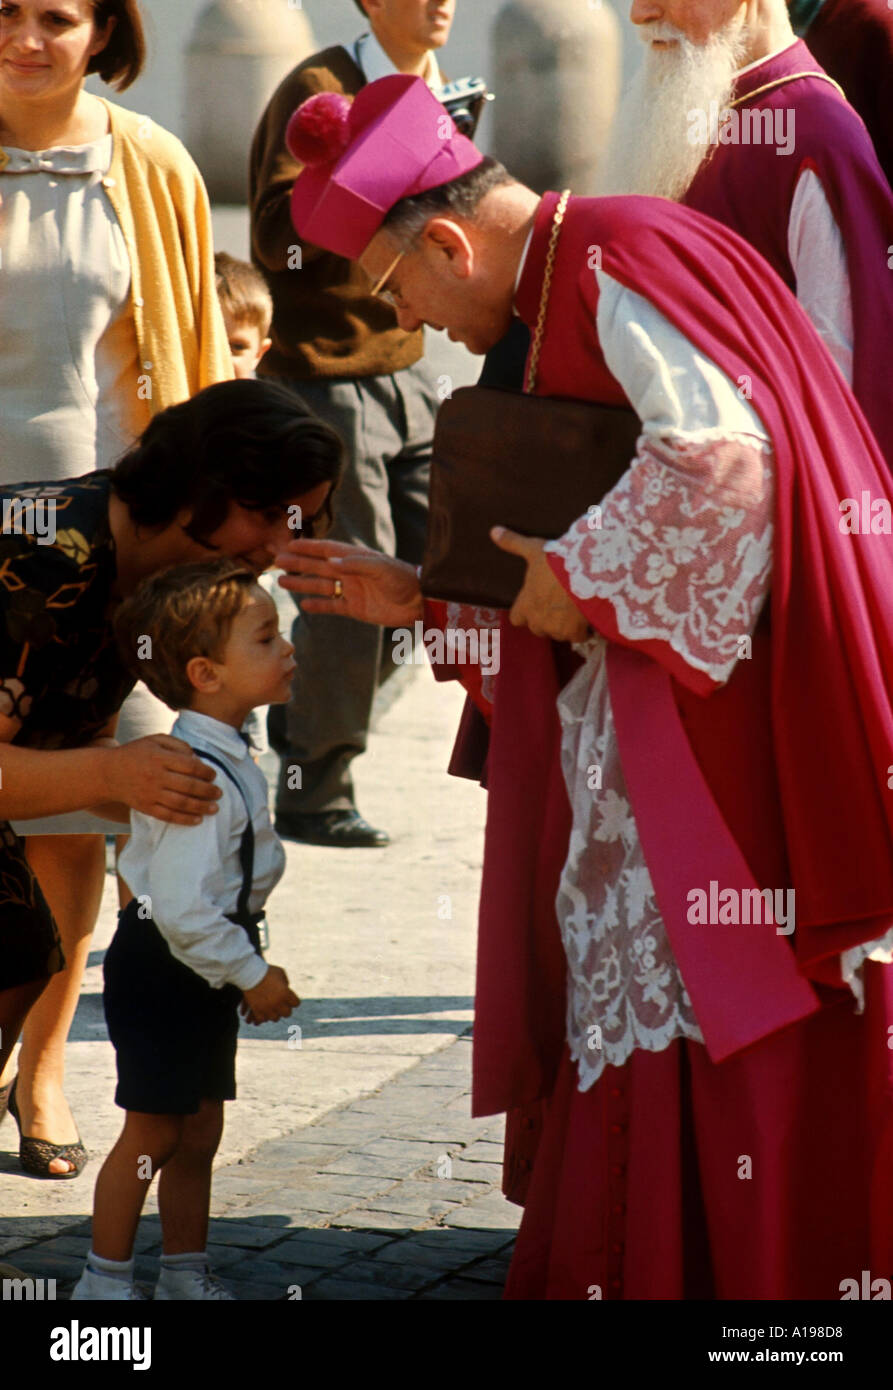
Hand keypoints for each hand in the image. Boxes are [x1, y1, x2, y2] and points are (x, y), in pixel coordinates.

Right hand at [108, 735, 222, 825]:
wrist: (108, 773)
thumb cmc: (137, 754)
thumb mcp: (155, 740)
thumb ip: (178, 745)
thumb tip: (197, 759)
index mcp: (159, 758)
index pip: (189, 766)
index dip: (205, 772)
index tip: (213, 775)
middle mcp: (155, 776)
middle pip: (188, 786)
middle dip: (208, 791)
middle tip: (219, 793)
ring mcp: (150, 794)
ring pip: (181, 803)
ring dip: (201, 807)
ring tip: (214, 808)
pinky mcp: (146, 807)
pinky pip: (168, 816)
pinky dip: (184, 819)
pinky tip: (198, 820)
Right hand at [241, 964, 300, 1024]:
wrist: (249, 973)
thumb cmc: (266, 971)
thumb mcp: (280, 973)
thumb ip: (285, 983)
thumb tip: (286, 989)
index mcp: (286, 993)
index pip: (296, 1003)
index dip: (293, 1000)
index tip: (289, 998)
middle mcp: (278, 1003)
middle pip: (287, 1013)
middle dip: (284, 1008)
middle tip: (280, 1004)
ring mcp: (267, 1008)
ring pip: (275, 1018)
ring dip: (274, 1013)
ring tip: (271, 1008)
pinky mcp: (257, 1011)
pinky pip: (262, 1019)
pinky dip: (262, 1016)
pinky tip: (262, 1011)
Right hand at [274, 538, 422, 626]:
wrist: (420, 603)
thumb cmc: (403, 580)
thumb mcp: (382, 568)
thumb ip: (357, 564)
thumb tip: (331, 560)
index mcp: (356, 558)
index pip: (327, 550)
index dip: (308, 547)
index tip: (289, 544)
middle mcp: (350, 572)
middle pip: (318, 567)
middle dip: (298, 564)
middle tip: (276, 561)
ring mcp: (352, 590)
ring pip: (321, 586)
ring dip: (302, 584)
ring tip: (282, 581)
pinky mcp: (355, 608)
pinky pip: (332, 606)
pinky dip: (319, 605)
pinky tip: (304, 605)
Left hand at [491, 527, 589, 642]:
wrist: (585, 574)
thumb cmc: (555, 562)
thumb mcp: (533, 550)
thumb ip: (513, 543)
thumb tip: (493, 531)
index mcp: (525, 605)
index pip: (516, 619)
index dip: (525, 612)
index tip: (536, 603)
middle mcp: (538, 622)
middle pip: (538, 628)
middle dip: (546, 620)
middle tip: (559, 604)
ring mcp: (557, 630)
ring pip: (558, 633)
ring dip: (565, 626)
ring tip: (575, 609)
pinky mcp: (575, 633)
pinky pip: (578, 637)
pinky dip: (583, 630)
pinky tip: (589, 618)